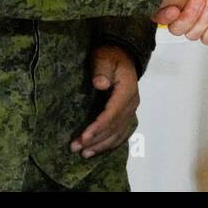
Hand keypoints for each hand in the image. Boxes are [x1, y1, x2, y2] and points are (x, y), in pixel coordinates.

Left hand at [70, 44, 138, 158]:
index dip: (98, 127)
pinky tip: (98, 150)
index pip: (113, 114)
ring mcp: (131, 110)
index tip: (84, 137)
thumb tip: (100, 84)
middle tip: (76, 148)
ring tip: (84, 154)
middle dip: (96, 139)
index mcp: (127, 91)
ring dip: (102, 145)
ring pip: (118, 133)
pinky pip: (121, 132)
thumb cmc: (110, 56)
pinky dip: (110, 143)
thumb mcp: (104, 58)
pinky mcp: (127, 113)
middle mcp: (132, 103)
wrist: (123, 54)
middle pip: (114, 127)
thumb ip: (102, 69)